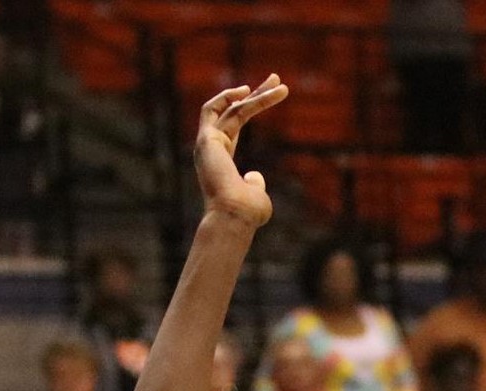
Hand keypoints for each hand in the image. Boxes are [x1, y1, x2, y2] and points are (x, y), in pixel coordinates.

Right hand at [194, 78, 288, 226]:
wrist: (235, 216)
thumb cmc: (248, 212)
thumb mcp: (256, 194)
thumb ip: (254, 183)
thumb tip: (254, 176)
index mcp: (222, 159)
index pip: (237, 123)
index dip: (254, 106)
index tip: (273, 94)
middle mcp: (212, 148)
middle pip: (233, 110)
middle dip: (256, 93)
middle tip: (277, 79)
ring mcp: (207, 143)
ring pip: (231, 109)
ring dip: (255, 95)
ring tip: (279, 84)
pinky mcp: (205, 140)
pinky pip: (214, 109)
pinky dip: (228, 97)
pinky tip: (248, 91)